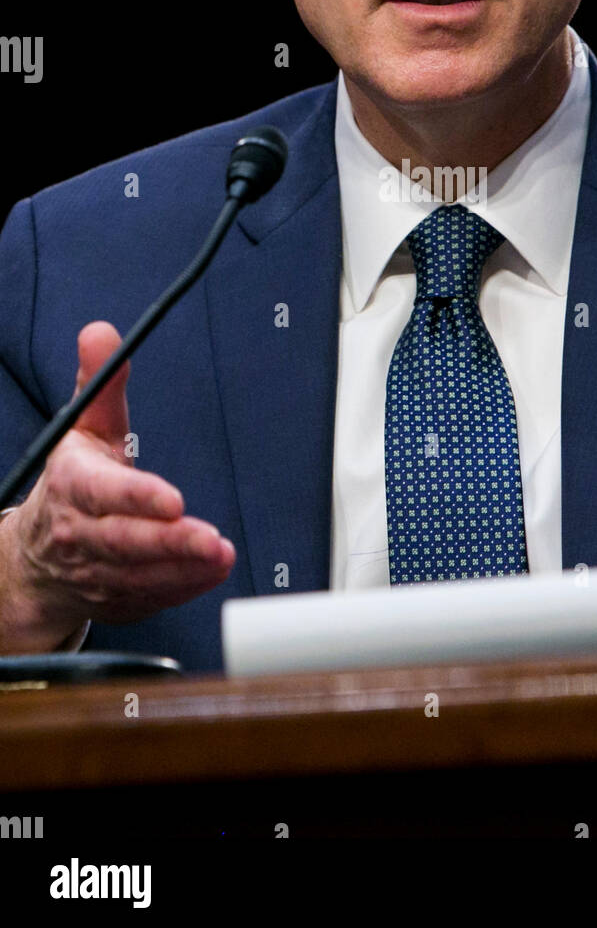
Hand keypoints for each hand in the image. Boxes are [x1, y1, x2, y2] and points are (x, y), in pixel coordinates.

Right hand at [0, 321, 235, 651]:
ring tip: (220, 555)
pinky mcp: (117, 599)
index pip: (105, 494)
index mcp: (74, 487)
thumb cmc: (71, 484)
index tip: (174, 499)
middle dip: (170, 542)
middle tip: (211, 539)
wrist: (37, 558)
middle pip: (126, 543)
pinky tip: (212, 572)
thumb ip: (100, 381)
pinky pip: (152, 598)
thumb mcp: (83, 427)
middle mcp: (83, 534)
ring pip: (140, 576)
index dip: (138, 498)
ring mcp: (98, 573)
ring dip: (183, 569)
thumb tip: (100, 333)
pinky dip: (184, 588)